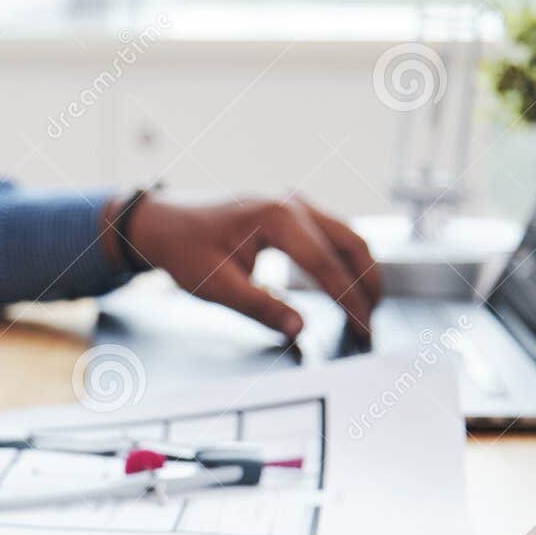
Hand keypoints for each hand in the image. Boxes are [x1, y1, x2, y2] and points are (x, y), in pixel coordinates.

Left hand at [114, 193, 383, 342]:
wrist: (164, 222)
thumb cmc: (185, 249)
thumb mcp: (216, 286)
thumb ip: (260, 307)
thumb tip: (299, 329)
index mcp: (276, 218)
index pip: (326, 264)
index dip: (349, 300)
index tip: (362, 330)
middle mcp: (293, 204)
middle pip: (351, 244)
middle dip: (367, 287)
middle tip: (371, 326)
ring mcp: (295, 205)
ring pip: (347, 238)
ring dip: (362, 274)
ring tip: (365, 312)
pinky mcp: (293, 213)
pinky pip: (332, 236)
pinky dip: (345, 263)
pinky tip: (346, 288)